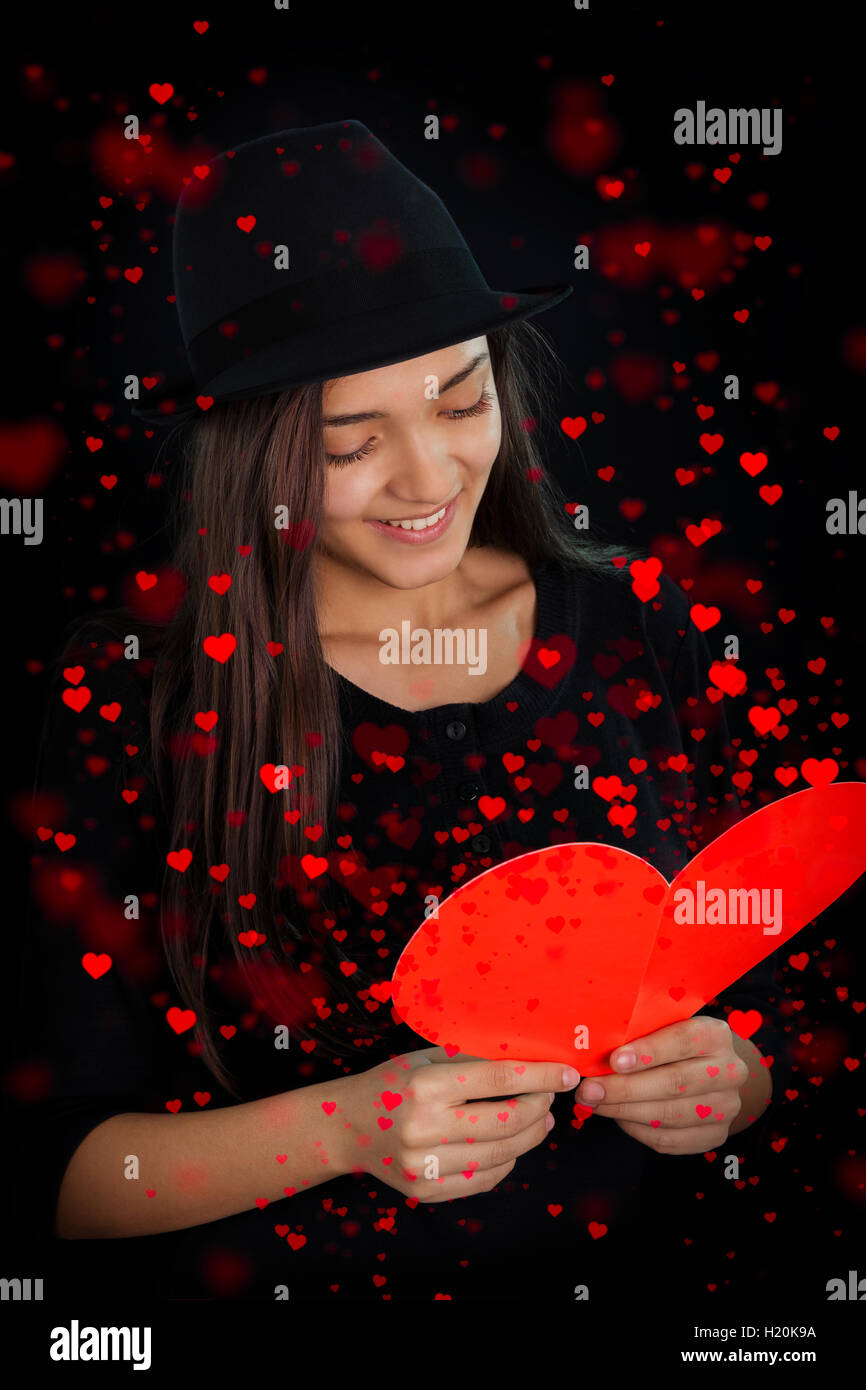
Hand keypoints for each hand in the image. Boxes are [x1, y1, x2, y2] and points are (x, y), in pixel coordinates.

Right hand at [339, 1046, 578, 1199]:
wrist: (346, 1126)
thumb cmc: (392, 1083)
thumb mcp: (426, 1058)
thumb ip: (472, 1059)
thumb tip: (529, 1057)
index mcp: (425, 1086)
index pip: (499, 1079)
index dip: (540, 1076)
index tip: (565, 1073)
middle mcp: (424, 1127)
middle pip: (507, 1121)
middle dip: (540, 1106)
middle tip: (550, 1096)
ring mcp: (423, 1164)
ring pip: (501, 1154)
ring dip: (531, 1136)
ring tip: (541, 1119)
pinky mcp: (425, 1190)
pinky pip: (483, 1179)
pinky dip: (507, 1161)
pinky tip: (513, 1144)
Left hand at [573, 1017, 749, 1153]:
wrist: (714, 1071)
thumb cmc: (676, 1043)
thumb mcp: (667, 1026)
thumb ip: (641, 1032)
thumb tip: (595, 1046)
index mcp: (715, 1035)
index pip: (682, 1041)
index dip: (647, 1052)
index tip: (614, 1061)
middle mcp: (729, 1071)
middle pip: (673, 1083)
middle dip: (624, 1088)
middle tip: (588, 1090)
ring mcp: (726, 1107)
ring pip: (668, 1115)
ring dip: (624, 1111)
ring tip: (594, 1104)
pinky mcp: (715, 1135)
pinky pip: (669, 1140)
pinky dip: (637, 1130)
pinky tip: (617, 1117)